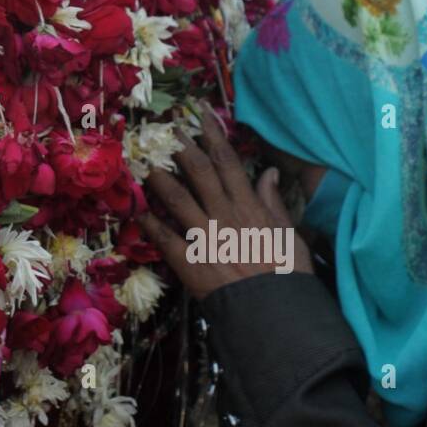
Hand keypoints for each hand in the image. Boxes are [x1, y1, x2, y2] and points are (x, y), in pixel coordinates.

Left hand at [141, 110, 313, 299]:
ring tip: (142, 162)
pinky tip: (136, 213)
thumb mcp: (289, 235)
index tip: (199, 114)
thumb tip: (270, 172)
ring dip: (158, 179)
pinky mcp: (190, 263)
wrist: (273, 312)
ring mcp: (204, 238)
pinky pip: (164, 239)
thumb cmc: (287, 275)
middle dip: (179, 147)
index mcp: (249, 207)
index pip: (227, 161)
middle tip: (162, 129)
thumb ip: (274, 203)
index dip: (212, 135)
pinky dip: (150, 225)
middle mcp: (223, 215)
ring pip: (176, 199)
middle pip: (198, 172)